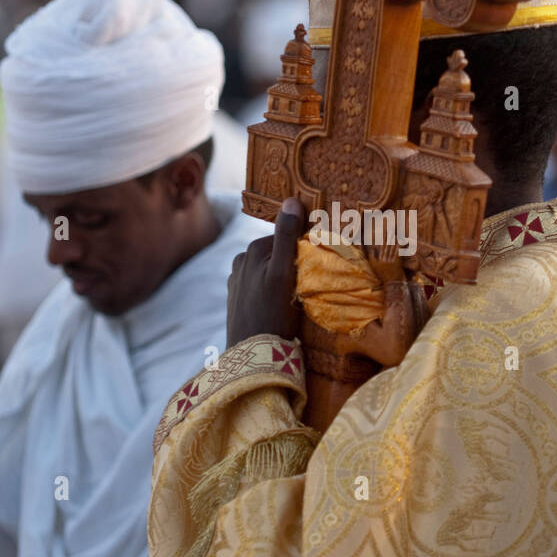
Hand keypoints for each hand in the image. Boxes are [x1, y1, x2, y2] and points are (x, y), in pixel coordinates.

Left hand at [226, 198, 307, 347]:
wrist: (252, 357)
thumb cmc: (272, 314)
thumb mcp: (283, 273)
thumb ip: (287, 236)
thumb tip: (292, 200)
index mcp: (252, 251)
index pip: (287, 239)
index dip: (304, 250)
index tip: (318, 266)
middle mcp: (240, 262)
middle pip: (278, 255)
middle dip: (294, 265)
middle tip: (310, 286)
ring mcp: (237, 282)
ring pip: (270, 272)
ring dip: (284, 280)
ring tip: (297, 300)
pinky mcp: (238, 301)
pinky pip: (262, 289)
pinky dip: (273, 293)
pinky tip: (282, 308)